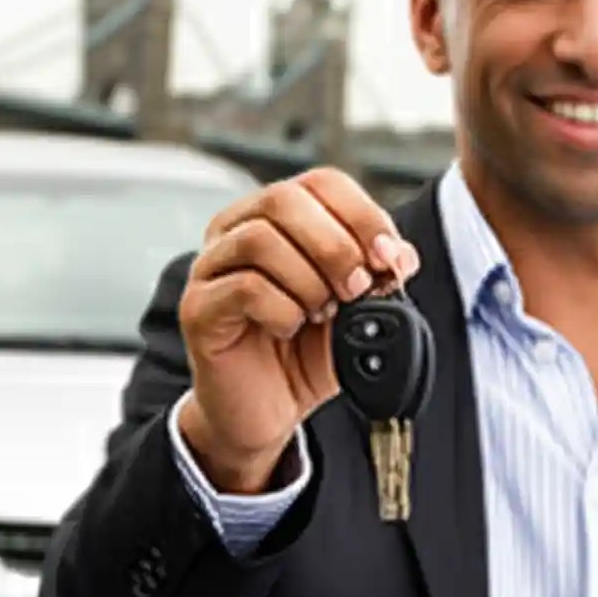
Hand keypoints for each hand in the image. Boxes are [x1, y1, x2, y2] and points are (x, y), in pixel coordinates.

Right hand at [177, 168, 419, 493]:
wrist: (262, 413)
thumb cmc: (301, 356)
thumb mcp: (354, 312)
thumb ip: (375, 278)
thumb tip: (398, 255)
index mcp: (275, 220)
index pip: (319, 183)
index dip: (362, 214)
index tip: (388, 257)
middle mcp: (235, 232)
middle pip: (283, 200)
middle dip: (334, 245)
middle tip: (355, 288)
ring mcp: (211, 269)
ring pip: (260, 240)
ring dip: (307, 279)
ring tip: (319, 312)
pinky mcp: (198, 309)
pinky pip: (244, 288)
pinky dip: (282, 309)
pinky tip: (288, 328)